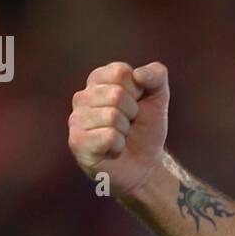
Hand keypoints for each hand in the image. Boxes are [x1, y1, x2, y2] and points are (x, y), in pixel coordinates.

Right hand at [68, 60, 169, 199]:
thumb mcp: (158, 96)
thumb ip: (156, 75)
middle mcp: (82, 97)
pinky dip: (119, 145)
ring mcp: (75, 120)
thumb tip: (139, 74)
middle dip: (132, 112)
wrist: (145, 164)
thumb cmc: (146, 127)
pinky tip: (113, 149)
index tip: (136, 103)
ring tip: (120, 136)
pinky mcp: (77, 143)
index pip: (120, 72)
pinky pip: (108, 136)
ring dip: (125, 130)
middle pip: (116, 94)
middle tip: (129, 123)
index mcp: (98, 80)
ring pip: (112, 116)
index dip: (137, 90)